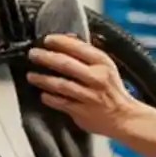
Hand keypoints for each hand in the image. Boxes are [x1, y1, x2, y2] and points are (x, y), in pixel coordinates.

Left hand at [27, 34, 143, 137]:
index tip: (46, 39)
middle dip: (46, 57)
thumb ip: (88, 54)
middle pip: (66, 65)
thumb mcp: (106, 66)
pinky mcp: (82, 112)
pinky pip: (61, 103)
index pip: (79, 47)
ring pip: (61, 85)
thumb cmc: (112, 89)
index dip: (60, 42)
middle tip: (33, 54)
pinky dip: (50, 98)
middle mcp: (97, 78)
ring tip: (31, 75)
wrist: (124, 117)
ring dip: (43, 79)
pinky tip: (42, 94)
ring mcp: (89, 96)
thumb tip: (68, 38)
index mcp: (103, 63)